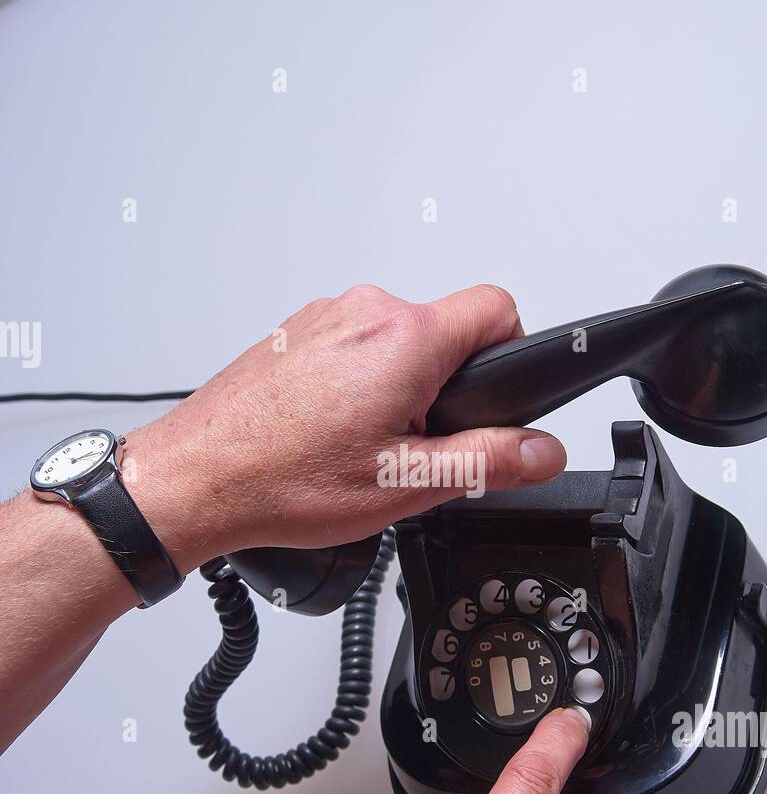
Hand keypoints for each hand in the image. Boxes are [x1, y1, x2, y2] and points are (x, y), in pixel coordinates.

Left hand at [129, 283, 566, 562]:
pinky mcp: (297, 331)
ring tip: (362, 447)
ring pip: (399, 341)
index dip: (513, 354)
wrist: (196, 478)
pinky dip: (357, 383)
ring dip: (399, 387)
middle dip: (447, 387)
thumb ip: (490, 461)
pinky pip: (354, 346)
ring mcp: (325, 316)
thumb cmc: (282, 479)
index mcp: (406, 338)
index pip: (500, 308)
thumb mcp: (407, 485)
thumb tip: (543, 450)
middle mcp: (366, 310)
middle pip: (448, 330)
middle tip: (414, 445)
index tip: (494, 399)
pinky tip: (329, 433)